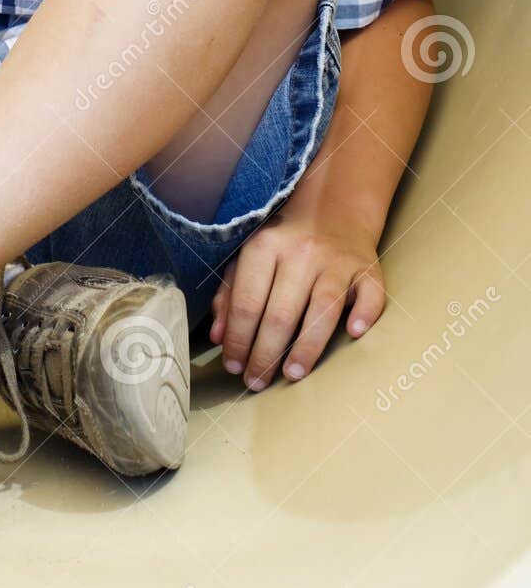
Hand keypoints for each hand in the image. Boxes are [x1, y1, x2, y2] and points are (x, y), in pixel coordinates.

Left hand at [208, 206, 385, 389]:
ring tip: (291, 375)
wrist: (334, 206)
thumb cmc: (284, 241)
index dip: (237, 340)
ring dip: (306, 349)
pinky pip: (370, 294)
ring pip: (322, 310)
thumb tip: (217, 337)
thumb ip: (229, 293)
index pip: (246, 302)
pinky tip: (353, 334)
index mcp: (265, 246)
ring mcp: (337, 261)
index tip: (233, 366)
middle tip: (256, 382)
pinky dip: (363, 314)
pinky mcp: (368, 269)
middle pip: (280, 314)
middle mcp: (301, 252)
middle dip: (265, 355)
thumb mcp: (249, 256)